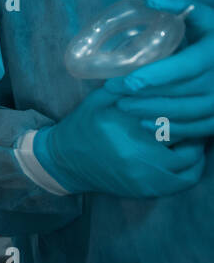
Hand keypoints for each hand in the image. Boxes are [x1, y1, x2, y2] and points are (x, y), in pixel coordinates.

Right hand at [36, 84, 204, 196]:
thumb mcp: (98, 100)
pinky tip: (187, 157)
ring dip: (197, 152)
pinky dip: (192, 169)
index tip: (189, 102)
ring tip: (194, 138)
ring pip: (191, 166)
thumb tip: (152, 72)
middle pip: (188, 145)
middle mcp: (140, 158)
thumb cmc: (83, 126)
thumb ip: (124, 86)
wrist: (65, 161)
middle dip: (196, 131)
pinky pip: (183, 182)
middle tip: (196, 120)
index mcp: (128, 131)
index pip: (173, 121)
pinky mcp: (147, 190)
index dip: (186, 111)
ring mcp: (145, 178)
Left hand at [107, 0, 213, 144]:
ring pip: (186, 112)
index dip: (157, 76)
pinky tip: (145, 123)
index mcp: (213, 53)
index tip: (128, 81)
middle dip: (144, 94)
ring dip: (152, 111)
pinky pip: (197, 128)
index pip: (185, 67)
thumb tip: (151, 0)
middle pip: (180, 92)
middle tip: (113, 91)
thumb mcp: (204, 15)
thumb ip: (179, 5)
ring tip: (123, 106)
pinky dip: (171, 129)